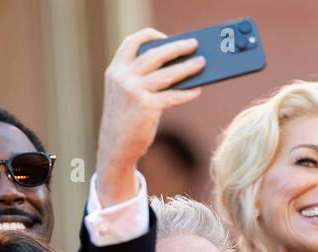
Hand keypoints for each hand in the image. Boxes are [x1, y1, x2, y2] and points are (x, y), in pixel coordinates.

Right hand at [95, 28, 204, 205]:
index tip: (165, 37)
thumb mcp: (124, 93)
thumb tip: (174, 64)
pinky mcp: (146, 107)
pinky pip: (172, 96)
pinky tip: (197, 90)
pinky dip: (186, 93)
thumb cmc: (125, 119)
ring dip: (188, 68)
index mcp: (115, 71)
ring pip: (167, 75)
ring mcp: (133, 92)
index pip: (131, 43)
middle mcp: (122, 78)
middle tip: (194, 44)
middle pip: (155, 55)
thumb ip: (140, 77)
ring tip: (202, 63)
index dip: (149, 36)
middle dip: (177, 47)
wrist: (115, 148)